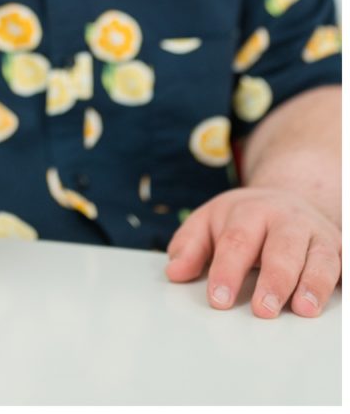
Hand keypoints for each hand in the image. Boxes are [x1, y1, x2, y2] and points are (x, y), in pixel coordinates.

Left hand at [165, 186, 341, 317]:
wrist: (287, 197)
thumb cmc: (243, 218)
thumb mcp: (209, 221)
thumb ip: (190, 246)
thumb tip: (174, 272)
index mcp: (248, 211)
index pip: (236, 242)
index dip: (227, 271)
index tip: (219, 298)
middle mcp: (286, 219)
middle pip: (280, 249)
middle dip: (273, 280)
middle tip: (262, 310)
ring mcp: (316, 233)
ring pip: (318, 258)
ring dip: (312, 284)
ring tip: (302, 309)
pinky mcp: (340, 248)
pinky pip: (344, 264)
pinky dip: (341, 280)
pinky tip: (333, 299)